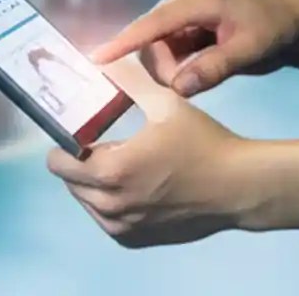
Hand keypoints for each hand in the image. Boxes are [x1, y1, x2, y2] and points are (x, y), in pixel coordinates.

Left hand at [48, 63, 255, 247]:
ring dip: (93, 185)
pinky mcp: (136, 240)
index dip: (63, 145)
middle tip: (101, 146)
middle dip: (78, 164)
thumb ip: (129, 80)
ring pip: (87, 203)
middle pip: (70, 183)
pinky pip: (106, 220)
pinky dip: (110, 204)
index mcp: (110, 171)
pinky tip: (131, 186)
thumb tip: (103, 59)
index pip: (58, 163)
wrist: (240, 186)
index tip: (78, 134)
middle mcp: (110, 205)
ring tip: (119, 165)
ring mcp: (123, 227)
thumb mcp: (165, 102)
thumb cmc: (203, 142)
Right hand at [90, 0, 298, 96]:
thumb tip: (178, 88)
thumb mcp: (251, 51)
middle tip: (194, 85)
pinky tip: (198, 67)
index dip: (124, 42)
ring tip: (204, 73)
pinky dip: (175, 67)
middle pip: (150, 43)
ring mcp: (176, 11)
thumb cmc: (273, 30)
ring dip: (171, 71)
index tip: (96, 59)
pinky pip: (162, 52)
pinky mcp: (175, 24)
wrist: (286, 22)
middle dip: (166, 70)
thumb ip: (215, 68)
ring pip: (153, 51)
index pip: (152, 23)